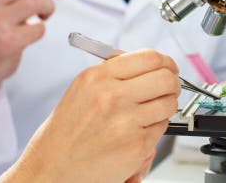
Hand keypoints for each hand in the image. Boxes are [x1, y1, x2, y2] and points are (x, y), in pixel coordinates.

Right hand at [0, 50, 180, 182]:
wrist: (52, 167)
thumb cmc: (67, 131)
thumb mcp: (83, 88)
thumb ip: (113, 71)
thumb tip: (146, 63)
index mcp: (98, 77)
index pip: (149, 57)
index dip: (166, 62)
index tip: (168, 67)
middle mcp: (112, 96)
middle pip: (165, 78)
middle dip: (173, 82)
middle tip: (168, 87)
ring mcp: (125, 122)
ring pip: (168, 104)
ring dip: (165, 106)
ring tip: (151, 111)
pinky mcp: (136, 146)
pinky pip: (161, 128)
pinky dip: (155, 128)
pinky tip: (138, 130)